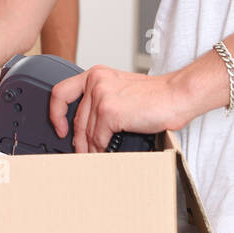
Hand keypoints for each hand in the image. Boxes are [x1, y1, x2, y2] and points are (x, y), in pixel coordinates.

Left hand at [49, 65, 183, 153]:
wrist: (177, 95)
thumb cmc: (157, 95)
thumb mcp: (121, 89)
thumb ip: (102, 100)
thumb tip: (89, 126)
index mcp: (96, 74)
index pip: (61, 92)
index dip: (56, 113)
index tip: (60, 127)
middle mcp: (95, 82)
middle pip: (76, 119)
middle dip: (78, 141)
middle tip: (81, 153)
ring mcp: (101, 96)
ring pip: (86, 132)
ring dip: (90, 149)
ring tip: (95, 157)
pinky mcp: (110, 112)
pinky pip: (97, 138)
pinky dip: (100, 150)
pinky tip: (105, 154)